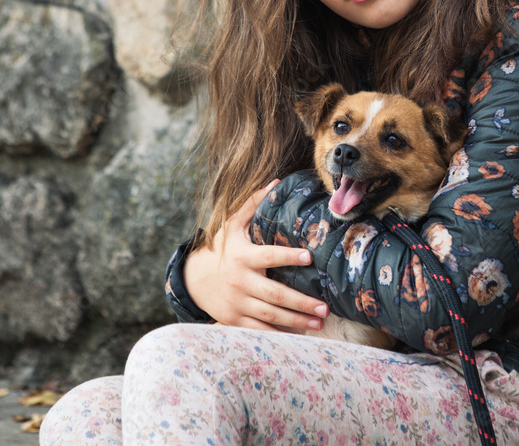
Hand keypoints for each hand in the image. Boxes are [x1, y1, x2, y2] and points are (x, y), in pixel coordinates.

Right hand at [183, 180, 329, 330]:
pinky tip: (300, 335)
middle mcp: (240, 281)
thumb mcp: (231, 224)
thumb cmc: (222, 248)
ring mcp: (237, 303)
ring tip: (320, 321)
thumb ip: (253, 204)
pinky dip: (279, 334)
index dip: (287, 257)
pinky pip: (259, 330)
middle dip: (301, 302)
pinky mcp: (235, 320)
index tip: (308, 257)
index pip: (268, 256)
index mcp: (243, 257)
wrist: (194, 279)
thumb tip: (276, 182)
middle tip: (324, 307)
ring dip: (296, 320)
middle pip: (274, 294)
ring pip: (270, 315)